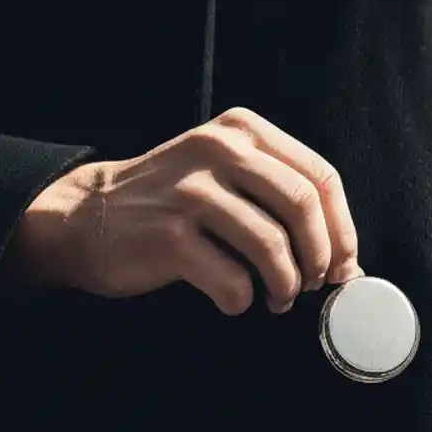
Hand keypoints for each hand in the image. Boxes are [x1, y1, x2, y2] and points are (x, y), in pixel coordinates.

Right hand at [6, 107, 361, 314]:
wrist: (86, 217)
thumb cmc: (172, 203)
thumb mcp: (226, 173)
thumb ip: (280, 197)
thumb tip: (343, 258)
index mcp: (243, 130)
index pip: (320, 176)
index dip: (342, 229)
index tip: (344, 264)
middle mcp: (219, 149)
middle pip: (303, 206)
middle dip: (320, 257)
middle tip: (313, 284)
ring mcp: (191, 191)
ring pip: (273, 245)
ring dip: (286, 285)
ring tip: (278, 298)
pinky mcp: (169, 235)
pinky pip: (232, 279)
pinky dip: (243, 300)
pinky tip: (235, 301)